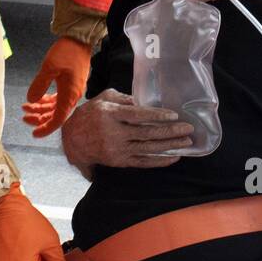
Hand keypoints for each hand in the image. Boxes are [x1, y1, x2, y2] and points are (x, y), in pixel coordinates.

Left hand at [23, 37, 91, 137]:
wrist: (79, 39)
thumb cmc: (66, 52)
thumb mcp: (49, 67)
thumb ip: (39, 85)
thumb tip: (31, 100)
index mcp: (69, 95)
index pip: (58, 119)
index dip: (46, 128)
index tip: (34, 133)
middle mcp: (72, 95)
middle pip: (55, 115)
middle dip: (39, 118)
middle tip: (24, 116)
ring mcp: (72, 90)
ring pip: (55, 107)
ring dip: (41, 109)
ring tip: (26, 106)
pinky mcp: (71, 84)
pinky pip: (58, 99)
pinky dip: (47, 101)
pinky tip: (37, 99)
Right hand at [61, 89, 193, 170]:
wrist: (73, 140)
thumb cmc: (91, 114)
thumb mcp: (104, 99)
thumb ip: (124, 98)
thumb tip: (144, 100)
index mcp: (110, 114)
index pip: (137, 115)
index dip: (156, 116)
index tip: (174, 115)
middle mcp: (114, 133)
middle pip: (146, 133)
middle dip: (170, 132)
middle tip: (188, 129)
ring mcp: (117, 150)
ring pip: (148, 149)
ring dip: (169, 146)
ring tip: (186, 143)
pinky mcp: (120, 161)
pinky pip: (143, 162)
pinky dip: (160, 161)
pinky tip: (173, 157)